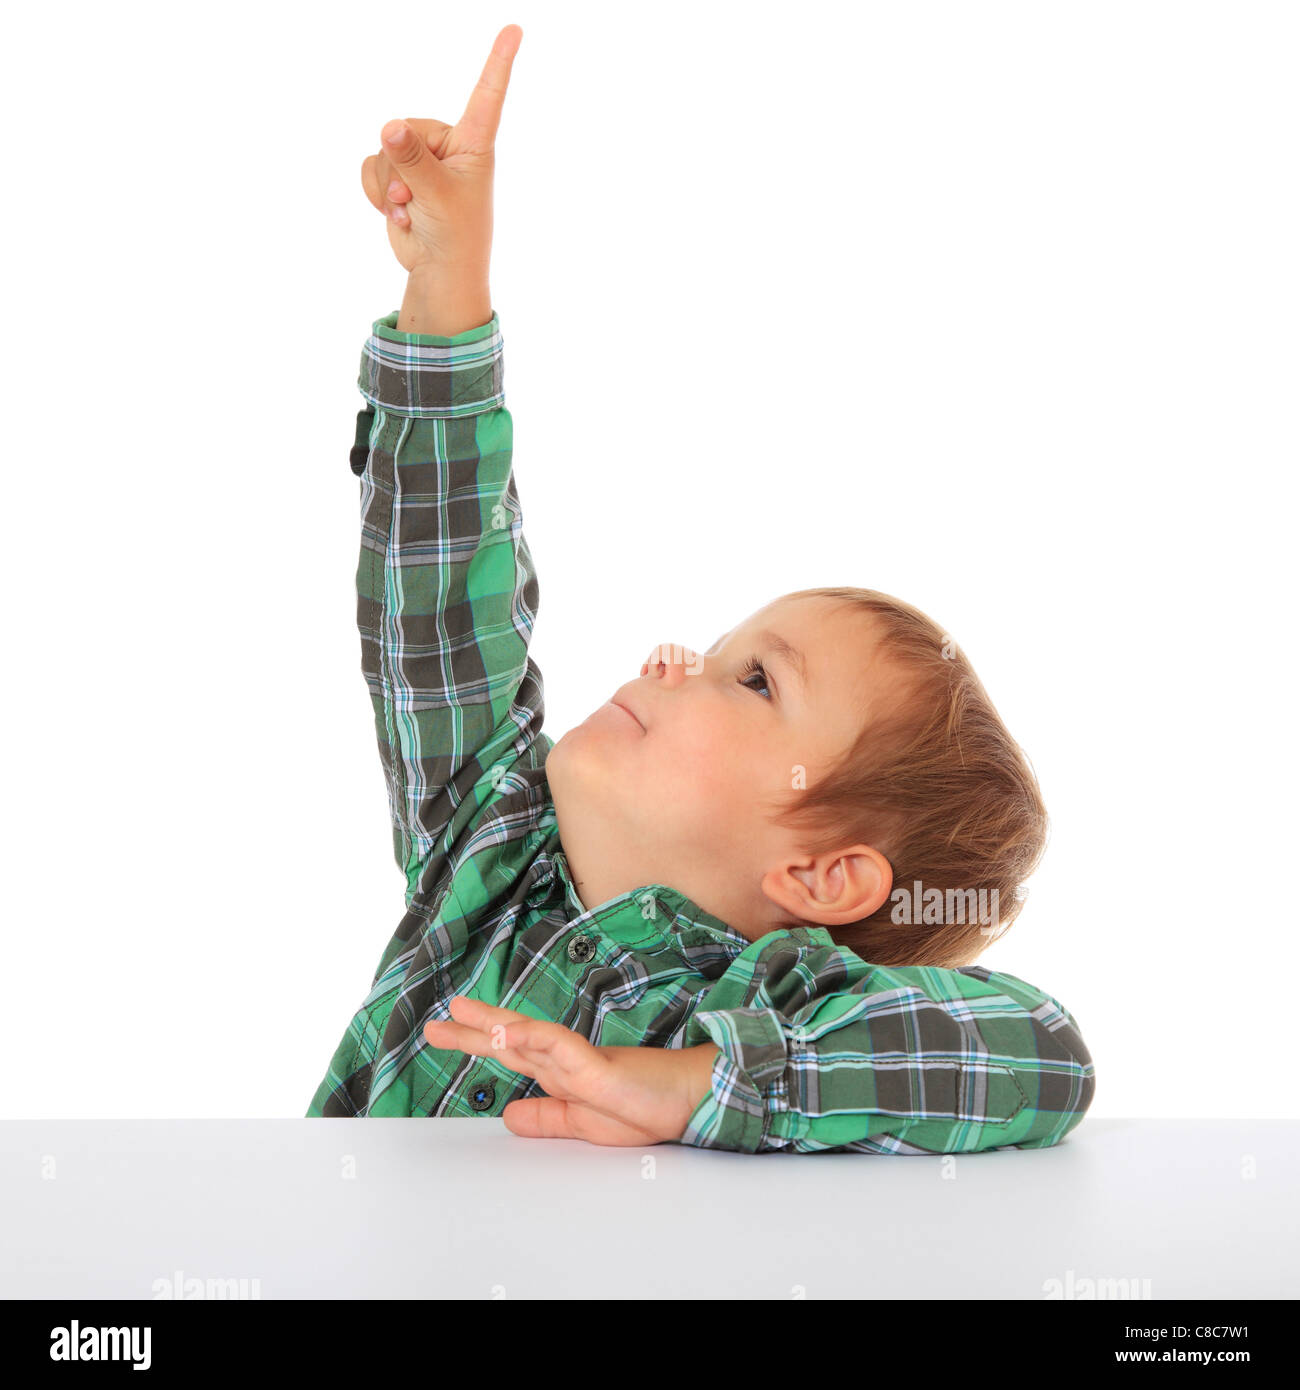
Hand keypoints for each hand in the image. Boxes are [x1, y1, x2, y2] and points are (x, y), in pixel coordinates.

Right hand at [360, 24, 522, 275]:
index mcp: (474, 144)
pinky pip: (371, 165)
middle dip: (403, 169)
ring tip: (411, 209)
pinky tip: (398, 213)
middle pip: (407, 129)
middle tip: (418, 200)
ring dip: (389, 185)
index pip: (487, 96)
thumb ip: (414, 160)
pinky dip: (377, 193)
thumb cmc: (456, 236)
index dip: (499, 63)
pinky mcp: (398, 174)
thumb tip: (390, 126)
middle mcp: (448, 144)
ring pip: (384, 149)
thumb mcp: (439, 197)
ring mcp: (421, 158)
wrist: (438, 271)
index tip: (516, 29)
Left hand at [423, 995, 718, 1145]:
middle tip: (434, 1022)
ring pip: (526, 1035)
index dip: (476, 1041)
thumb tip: (506, 1113)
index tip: (444, 1031)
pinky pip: (556, 1045)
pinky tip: (505, 1029)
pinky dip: (529, 1035)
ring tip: (459, 1012)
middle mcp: (563, 1060)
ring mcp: (578, 1058)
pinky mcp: (596, 1064)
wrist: (690, 1101)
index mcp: (560, 1075)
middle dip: (470, 1029)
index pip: (510, 1052)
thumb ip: (546, 1118)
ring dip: (491, 1024)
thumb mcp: (583, 1125)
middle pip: (509, 1039)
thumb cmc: (646, 1108)